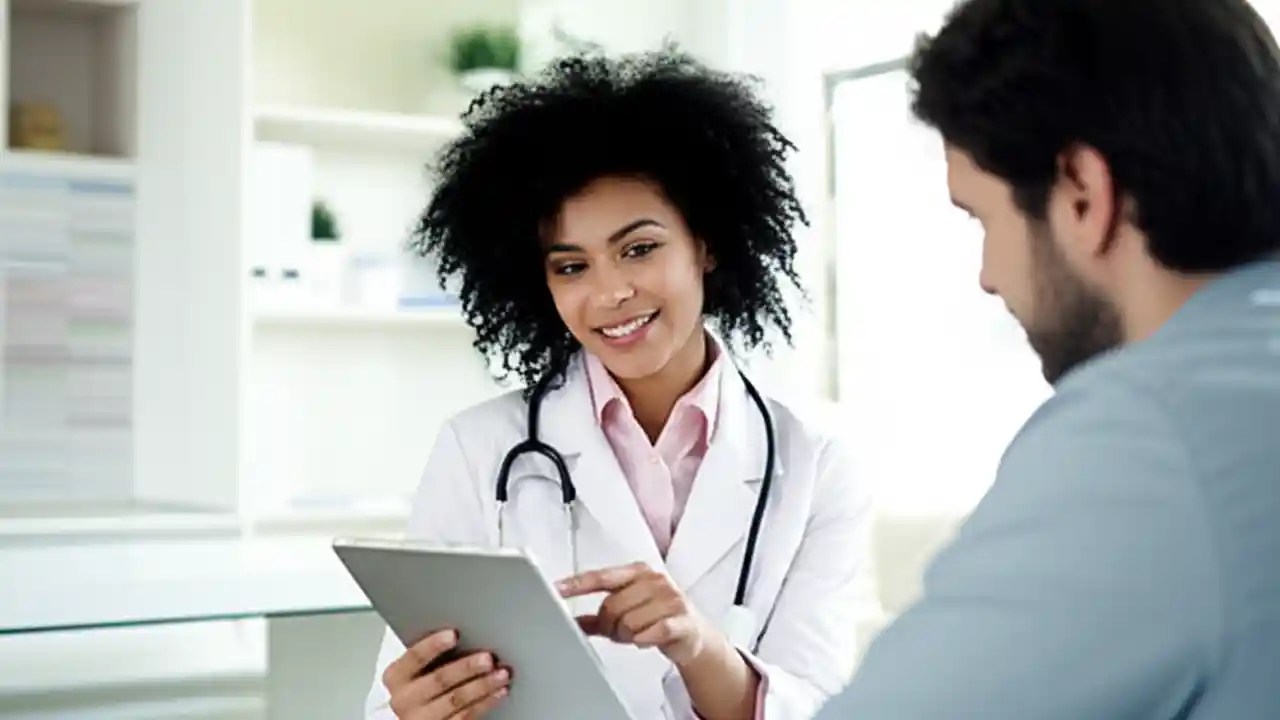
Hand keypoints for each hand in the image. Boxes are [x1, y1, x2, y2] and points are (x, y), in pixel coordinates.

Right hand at [381, 628, 511, 718]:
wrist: (417, 716)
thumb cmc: (420, 682)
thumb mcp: (418, 667)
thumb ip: (433, 653)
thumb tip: (464, 630)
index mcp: (396, 676)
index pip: (414, 657)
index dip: (433, 645)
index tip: (453, 634)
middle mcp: (405, 699)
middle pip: (438, 680)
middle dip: (466, 668)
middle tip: (488, 658)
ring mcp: (422, 718)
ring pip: (456, 700)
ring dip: (482, 685)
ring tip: (501, 674)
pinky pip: (466, 716)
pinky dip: (485, 702)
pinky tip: (498, 692)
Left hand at [556, 561, 715, 666]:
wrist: (694, 634)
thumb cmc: (656, 618)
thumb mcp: (626, 612)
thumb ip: (597, 617)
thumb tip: (570, 621)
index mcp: (638, 572)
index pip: (602, 576)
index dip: (578, 584)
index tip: (557, 589)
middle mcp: (655, 581)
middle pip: (612, 604)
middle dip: (609, 624)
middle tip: (618, 631)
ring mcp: (670, 599)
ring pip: (628, 622)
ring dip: (626, 635)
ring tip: (635, 635)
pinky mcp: (682, 620)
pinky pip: (650, 633)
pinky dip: (642, 640)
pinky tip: (645, 639)